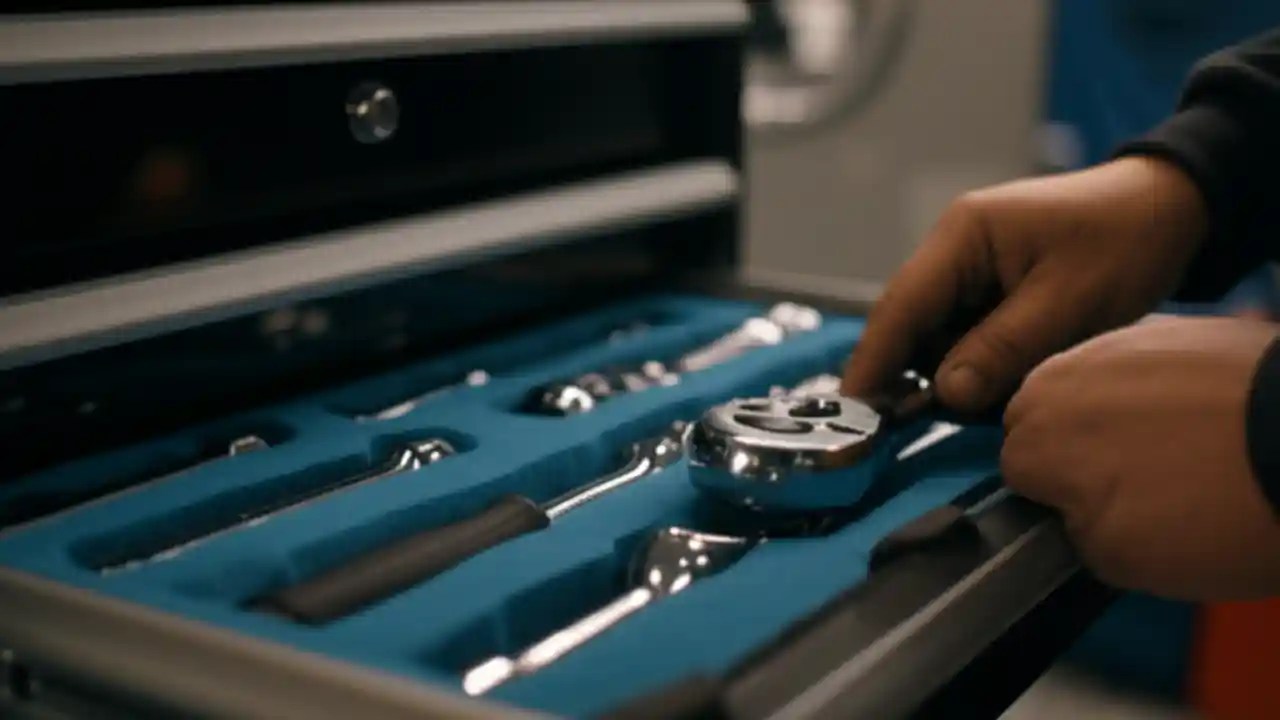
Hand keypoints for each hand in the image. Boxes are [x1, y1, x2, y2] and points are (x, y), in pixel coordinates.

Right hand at [843, 157, 1206, 412]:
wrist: (1172, 206)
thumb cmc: (1125, 238)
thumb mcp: (1068, 299)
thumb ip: (1003, 347)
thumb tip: (946, 395)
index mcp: (962, 236)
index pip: (900, 306)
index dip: (873, 361)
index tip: (851, 410)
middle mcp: (953, 250)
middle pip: (913, 327)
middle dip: (919, 377)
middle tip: (924, 428)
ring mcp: (970, 270)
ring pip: (940, 339)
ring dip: (958, 376)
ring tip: (990, 405)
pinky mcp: (991, 290)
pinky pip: (968, 338)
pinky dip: (981, 367)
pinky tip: (1005, 386)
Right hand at [1002, 317, 1279, 599]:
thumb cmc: (1218, 507)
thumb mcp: (1122, 563)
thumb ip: (1072, 532)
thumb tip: (1077, 513)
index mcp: (1033, 437)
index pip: (1017, 472)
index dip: (1059, 499)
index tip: (1101, 514)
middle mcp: (1059, 376)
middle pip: (1046, 416)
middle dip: (1078, 445)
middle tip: (1140, 483)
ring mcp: (1117, 343)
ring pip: (1094, 385)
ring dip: (1119, 413)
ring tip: (1182, 449)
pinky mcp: (1172, 325)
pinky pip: (1146, 363)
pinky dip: (1166, 388)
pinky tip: (1208, 420)